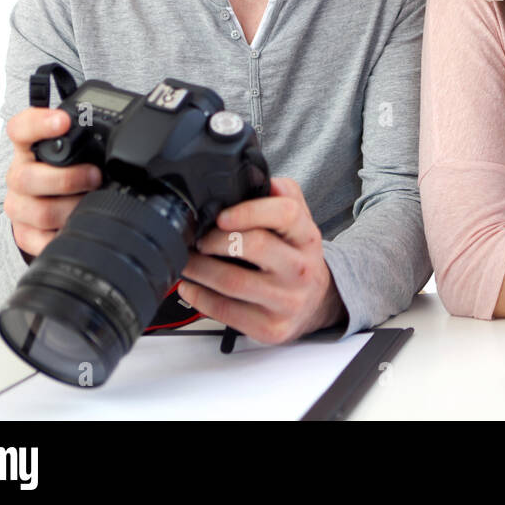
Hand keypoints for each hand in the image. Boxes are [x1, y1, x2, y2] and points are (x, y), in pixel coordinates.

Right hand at [3, 107, 101, 257]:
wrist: (51, 202)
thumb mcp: (80, 150)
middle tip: (95, 176)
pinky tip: (78, 227)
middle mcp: (20, 175)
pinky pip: (37, 239)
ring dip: (71, 209)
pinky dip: (62, 236)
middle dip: (67, 178)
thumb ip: (93, 141)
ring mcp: (20, 205)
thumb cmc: (70, 170)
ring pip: (38, 211)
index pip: (21, 128)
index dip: (39, 123)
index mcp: (30, 147)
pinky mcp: (24, 232)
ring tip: (92, 203)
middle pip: (27, 177)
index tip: (63, 121)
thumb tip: (133, 138)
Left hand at [176, 176, 342, 344]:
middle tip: (198, 239)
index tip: (222, 214)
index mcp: (306, 237)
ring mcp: (286, 300)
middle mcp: (300, 268)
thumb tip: (260, 176)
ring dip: (199, 269)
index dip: (250, 211)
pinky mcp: (271, 327)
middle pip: (255, 246)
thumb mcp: (300, 224)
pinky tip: (191, 287)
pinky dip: (200, 297)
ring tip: (187, 260)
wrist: (318, 303)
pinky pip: (226, 312)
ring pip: (233, 281)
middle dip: (215, 240)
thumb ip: (283, 196)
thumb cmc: (298, 258)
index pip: (286, 213)